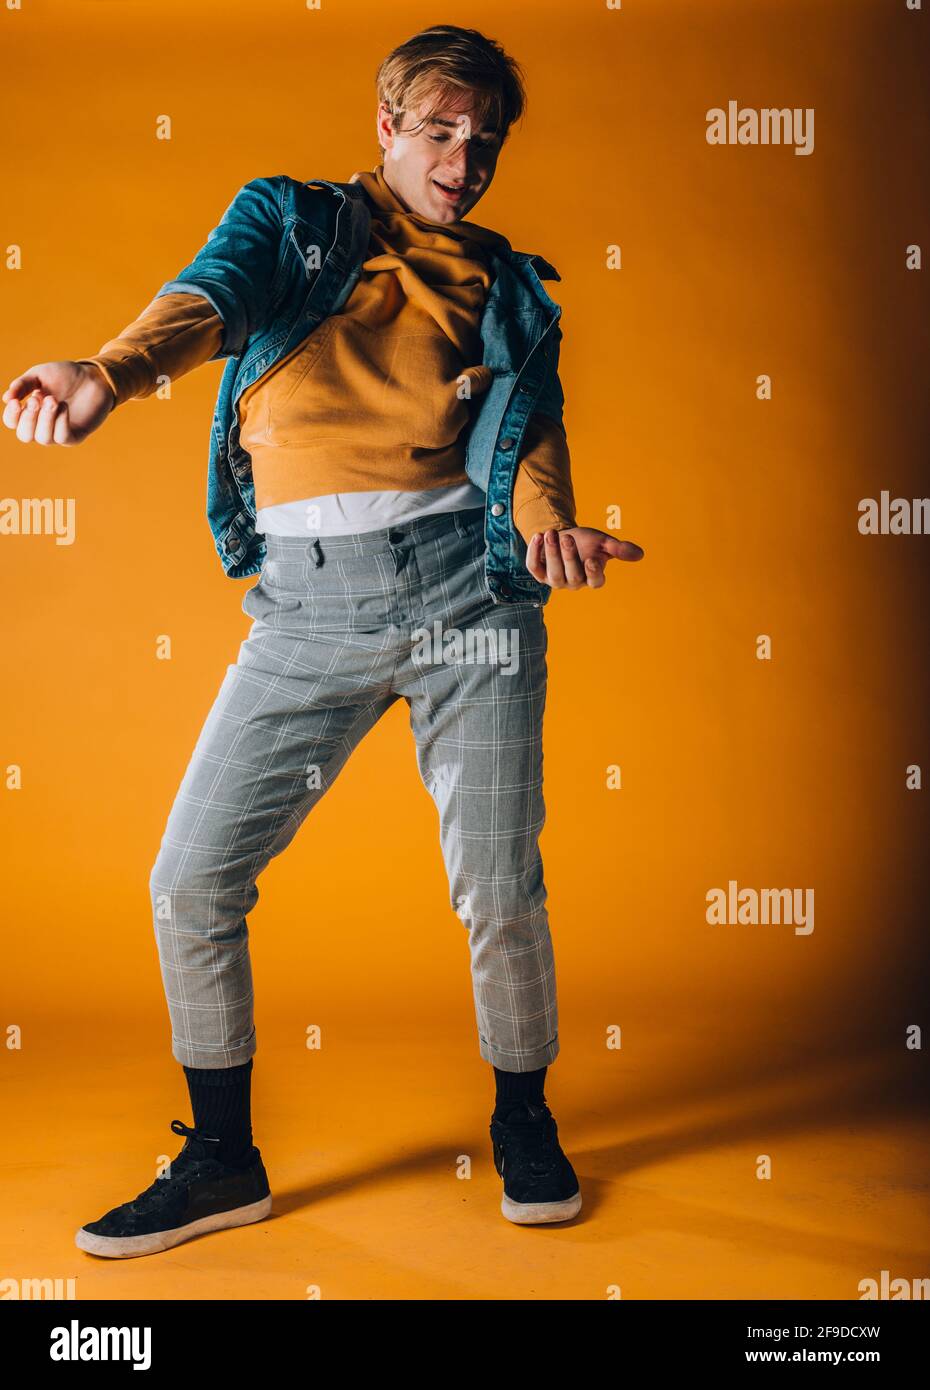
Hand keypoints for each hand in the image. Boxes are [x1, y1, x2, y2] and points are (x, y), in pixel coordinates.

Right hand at [2, 361, 115, 444]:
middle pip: (24, 435)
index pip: (12, 422)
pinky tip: (64, 406)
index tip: (16, 402)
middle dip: (28, 418)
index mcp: (30, 411)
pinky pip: (62, 437)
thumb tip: (6, 399)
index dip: (11, 415)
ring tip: (53, 400)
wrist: (93, 376)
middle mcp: (42, 425)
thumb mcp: (39, 375)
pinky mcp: (75, 436)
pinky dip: (60, 422)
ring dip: (45, 419)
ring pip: (43, 438)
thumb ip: (23, 385)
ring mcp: (58, 432)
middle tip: (37, 399)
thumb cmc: (65, 375)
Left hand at [526, 526, 643, 589]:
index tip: (591, 559)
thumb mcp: (603, 542)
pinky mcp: (539, 574)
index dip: (593, 573)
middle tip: (567, 538)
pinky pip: (534, 567)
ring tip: (551, 534)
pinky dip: (534, 552)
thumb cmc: (586, 542)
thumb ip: (619, 549)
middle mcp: (574, 582)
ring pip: (553, 573)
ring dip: (551, 553)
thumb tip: (640, 555)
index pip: (595, 582)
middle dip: (568, 557)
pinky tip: (538, 536)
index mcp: (592, 577)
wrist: (564, 536)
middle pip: (572, 576)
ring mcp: (556, 580)